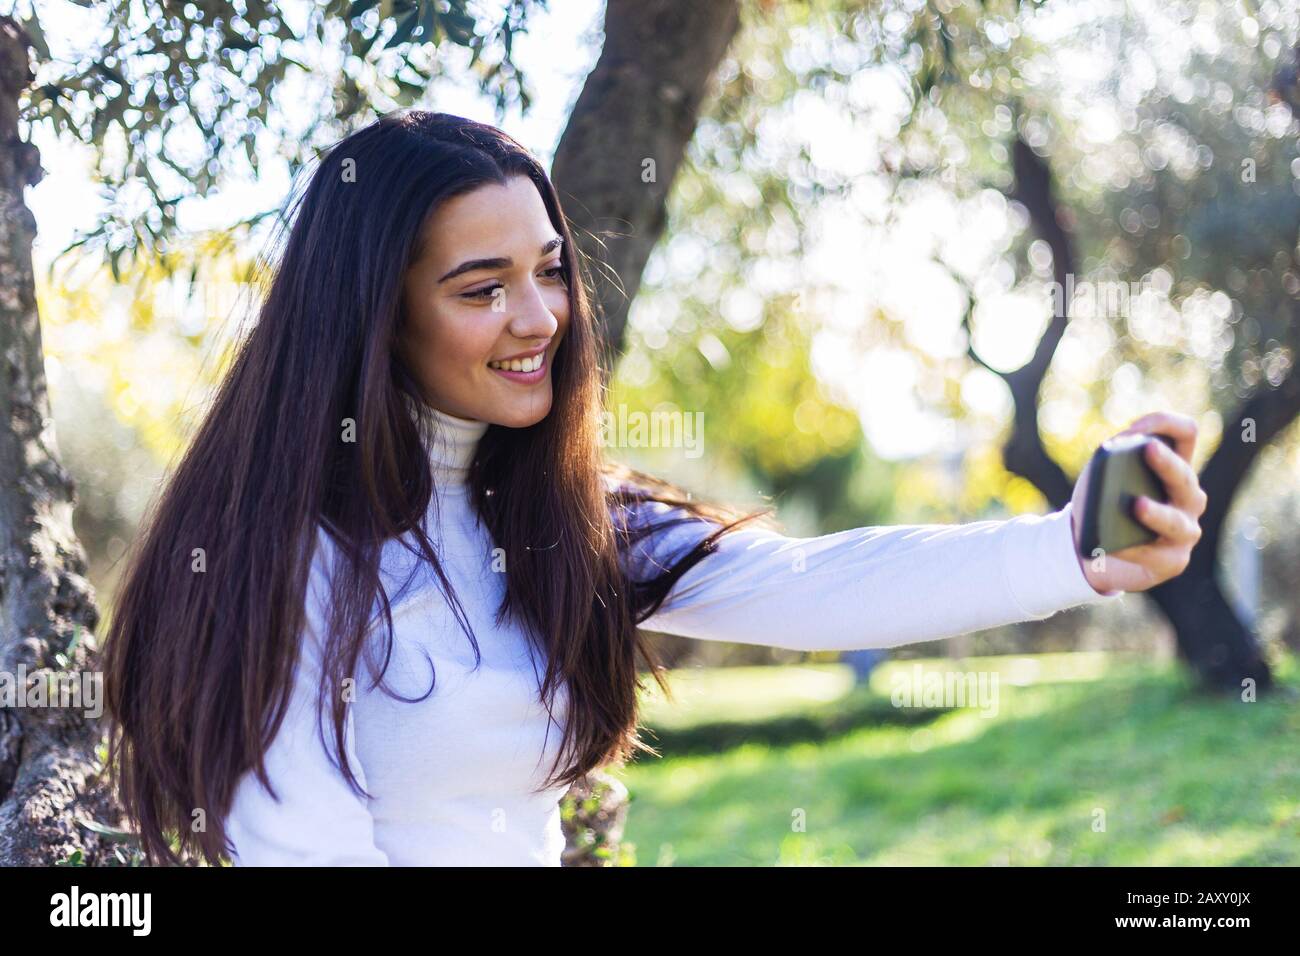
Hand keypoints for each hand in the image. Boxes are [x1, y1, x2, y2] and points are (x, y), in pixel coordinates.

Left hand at [1069, 412, 1207, 593]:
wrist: (1097, 550)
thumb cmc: (1105, 505)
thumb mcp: (1103, 477)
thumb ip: (1110, 460)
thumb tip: (1113, 452)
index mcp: (1175, 470)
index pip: (1185, 434)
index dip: (1164, 424)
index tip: (1135, 429)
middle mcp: (1189, 498)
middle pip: (1184, 475)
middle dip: (1165, 462)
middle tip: (1147, 449)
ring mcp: (1185, 530)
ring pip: (1175, 520)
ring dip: (1156, 513)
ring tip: (1137, 505)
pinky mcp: (1173, 560)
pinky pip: (1154, 554)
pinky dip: (1131, 548)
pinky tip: (1115, 546)